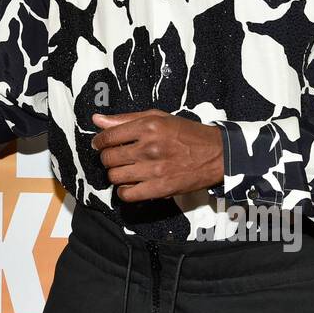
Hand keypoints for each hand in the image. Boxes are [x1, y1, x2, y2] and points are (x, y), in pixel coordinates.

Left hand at [91, 110, 224, 201]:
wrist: (216, 154)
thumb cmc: (187, 134)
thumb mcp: (158, 117)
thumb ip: (125, 119)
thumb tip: (97, 120)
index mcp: (148, 126)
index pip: (108, 136)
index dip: (99, 142)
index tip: (100, 145)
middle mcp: (149, 147)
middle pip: (109, 158)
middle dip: (108, 158)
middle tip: (116, 157)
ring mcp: (154, 169)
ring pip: (115, 176)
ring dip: (116, 174)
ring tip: (125, 170)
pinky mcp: (161, 188)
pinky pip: (128, 194)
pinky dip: (124, 192)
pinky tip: (131, 185)